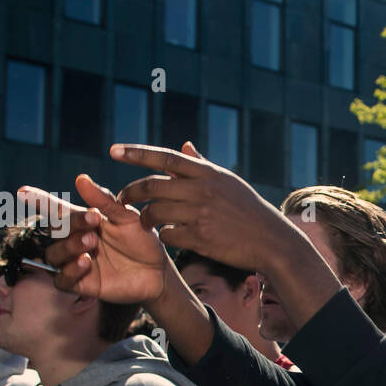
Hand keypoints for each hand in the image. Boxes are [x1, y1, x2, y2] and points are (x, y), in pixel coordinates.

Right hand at [29, 174, 171, 304]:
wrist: (159, 271)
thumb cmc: (142, 240)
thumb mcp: (127, 218)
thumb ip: (104, 201)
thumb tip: (80, 179)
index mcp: (83, 222)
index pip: (56, 210)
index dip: (40, 201)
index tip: (23, 192)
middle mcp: (75, 241)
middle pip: (55, 232)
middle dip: (71, 225)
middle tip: (94, 222)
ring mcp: (76, 263)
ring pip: (54, 255)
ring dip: (69, 246)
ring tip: (91, 242)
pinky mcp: (82, 285)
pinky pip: (62, 280)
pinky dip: (69, 271)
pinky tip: (85, 262)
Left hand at [113, 141, 295, 273]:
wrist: (271, 240)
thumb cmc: (248, 210)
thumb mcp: (228, 182)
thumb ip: (201, 164)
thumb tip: (184, 145)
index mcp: (208, 173)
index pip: (166, 157)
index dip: (137, 153)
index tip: (114, 150)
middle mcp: (203, 190)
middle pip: (153, 186)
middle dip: (131, 191)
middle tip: (121, 198)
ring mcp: (201, 214)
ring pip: (155, 211)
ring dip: (144, 217)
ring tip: (145, 220)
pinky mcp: (200, 238)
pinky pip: (167, 234)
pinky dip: (163, 235)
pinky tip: (168, 235)